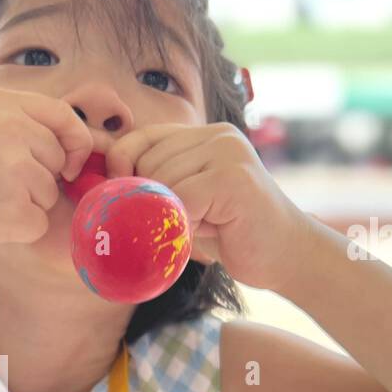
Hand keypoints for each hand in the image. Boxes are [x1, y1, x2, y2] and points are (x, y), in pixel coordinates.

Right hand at [0, 88, 92, 252]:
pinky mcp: (11, 210)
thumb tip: (73, 148)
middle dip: (36, 178)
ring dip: (23, 205)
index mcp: (3, 102)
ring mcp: (13, 170)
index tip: (66, 163)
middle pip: (58, 161)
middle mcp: (12, 130)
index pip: (64, 117)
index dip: (73, 143)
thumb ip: (18, 124)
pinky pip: (37, 224)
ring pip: (49, 195)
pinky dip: (15, 230)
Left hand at [106, 122, 311, 291]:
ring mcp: (228, 152)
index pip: (142, 137)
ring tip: (198, 228)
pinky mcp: (234, 177)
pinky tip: (205, 233)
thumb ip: (159, 187)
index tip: (119, 196)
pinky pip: (182, 200)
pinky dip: (184, 225)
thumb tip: (105, 189)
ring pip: (162, 182)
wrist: (287, 255)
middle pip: (147, 161)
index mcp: (203, 136)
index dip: (121, 165)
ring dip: (170, 217)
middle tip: (176, 224)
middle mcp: (217, 136)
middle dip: (149, 200)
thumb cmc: (232, 234)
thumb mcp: (188, 203)